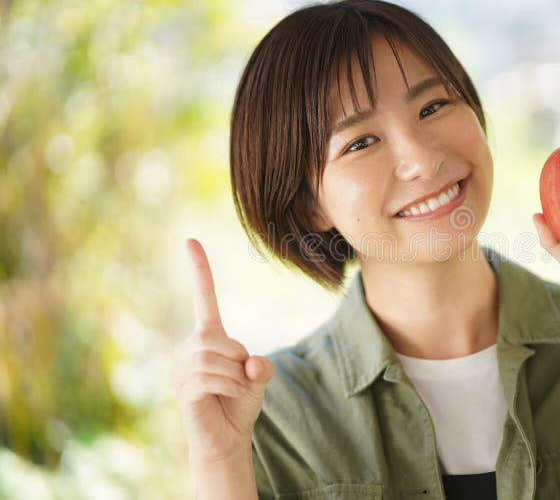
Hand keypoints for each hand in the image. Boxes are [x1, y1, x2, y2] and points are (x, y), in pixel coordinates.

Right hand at [171, 238, 273, 462]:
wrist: (228, 437)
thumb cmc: (241, 402)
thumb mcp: (259, 377)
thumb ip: (260, 366)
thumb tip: (249, 363)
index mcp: (208, 337)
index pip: (204, 298)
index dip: (200, 270)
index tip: (191, 240)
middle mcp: (188, 348)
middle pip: (218, 337)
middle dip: (239, 357)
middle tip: (240, 377)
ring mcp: (180, 369)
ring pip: (216, 358)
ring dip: (237, 376)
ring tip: (234, 389)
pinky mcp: (182, 389)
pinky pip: (212, 377)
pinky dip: (231, 386)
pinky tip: (230, 395)